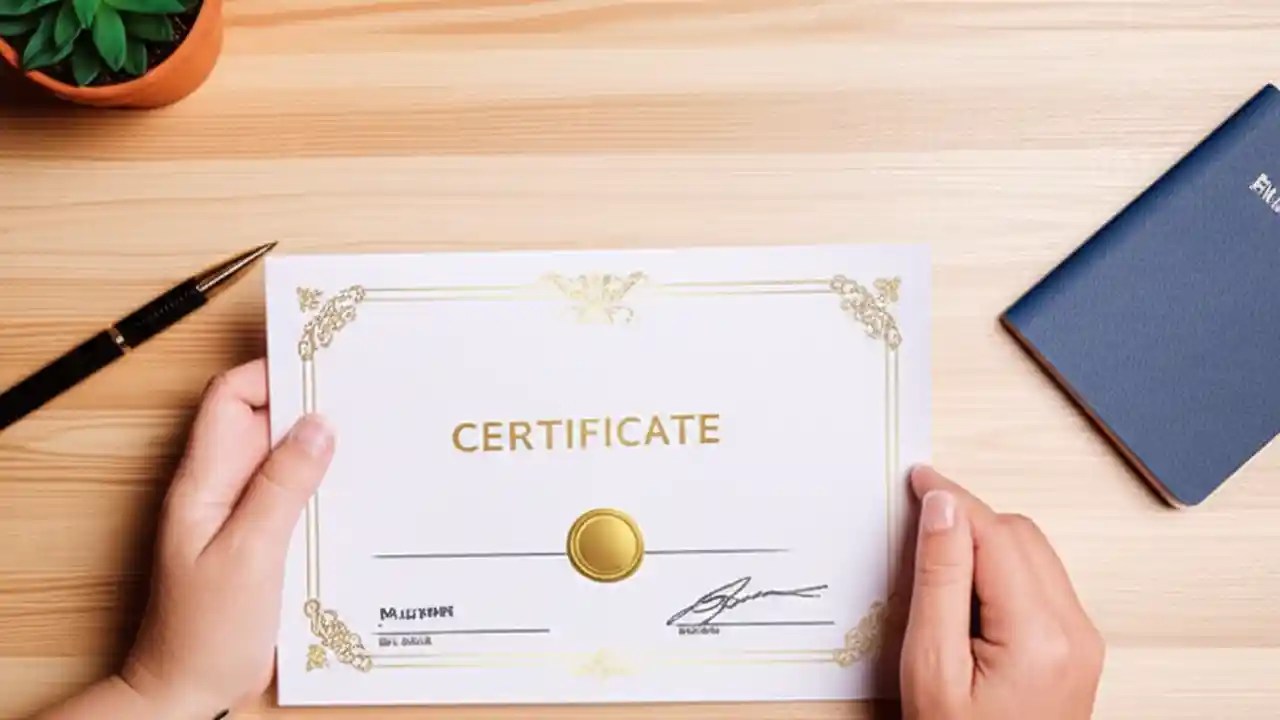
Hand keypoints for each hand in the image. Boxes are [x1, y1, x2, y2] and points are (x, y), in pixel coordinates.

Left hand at [118, 359, 334, 717]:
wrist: (187, 692)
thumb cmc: (204, 633)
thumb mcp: (249, 554)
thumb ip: (282, 486)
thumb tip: (318, 425)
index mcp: (203, 482)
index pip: (230, 399)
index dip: (273, 374)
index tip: (324, 365)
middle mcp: (219, 489)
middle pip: (262, 422)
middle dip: (308, 404)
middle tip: (363, 395)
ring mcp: (239, 515)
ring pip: (282, 459)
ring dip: (320, 448)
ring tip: (371, 439)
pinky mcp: (260, 541)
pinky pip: (292, 496)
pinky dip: (322, 486)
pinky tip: (356, 491)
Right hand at [900, 466, 1104, 719]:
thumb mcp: (931, 667)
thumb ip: (938, 581)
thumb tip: (943, 509)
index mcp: (1039, 634)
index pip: (995, 533)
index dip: (953, 499)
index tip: (918, 478)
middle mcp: (1074, 630)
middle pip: (1020, 535)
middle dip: (968, 519)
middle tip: (917, 521)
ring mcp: (1081, 639)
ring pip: (1032, 553)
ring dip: (985, 542)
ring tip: (935, 562)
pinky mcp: (1076, 646)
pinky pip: (1039, 581)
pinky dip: (1000, 570)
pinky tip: (964, 592)